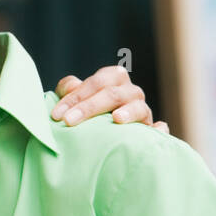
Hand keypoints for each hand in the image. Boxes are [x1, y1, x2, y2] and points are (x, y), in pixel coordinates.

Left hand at [51, 66, 169, 131]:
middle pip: (113, 94)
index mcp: (114, 79)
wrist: (101, 136)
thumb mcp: (75, 99)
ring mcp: (143, 111)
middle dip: (89, 107)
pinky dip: (159, 130)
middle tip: (68, 121)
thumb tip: (70, 88)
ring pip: (140, 107)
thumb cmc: (85, 113)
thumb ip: (70, 90)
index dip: (76, 96)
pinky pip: (159, 130)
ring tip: (117, 119)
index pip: (97, 82)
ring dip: (129, 112)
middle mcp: (130, 92)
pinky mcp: (151, 132)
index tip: (57, 115)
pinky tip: (156, 131)